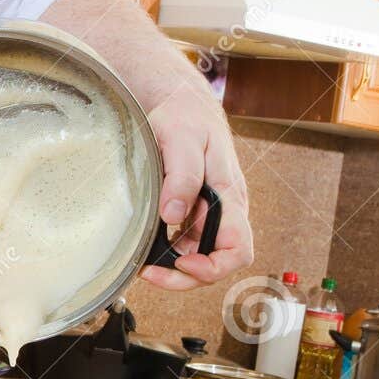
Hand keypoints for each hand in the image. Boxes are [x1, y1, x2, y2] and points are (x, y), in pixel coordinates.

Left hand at [140, 100, 252, 291]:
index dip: (213, 266)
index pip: (237, 249)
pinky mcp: (190, 212)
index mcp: (230, 196)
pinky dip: (164, 251)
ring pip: (197, 256)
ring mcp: (206, 213)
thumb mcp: (182, 139)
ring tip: (141, 262)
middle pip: (215, 261)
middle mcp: (223, 211)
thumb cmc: (185, 116)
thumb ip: (182, 176)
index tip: (182, 263)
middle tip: (149, 273)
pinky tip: (144, 246)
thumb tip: (173, 215)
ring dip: (172, 267)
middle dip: (184, 276)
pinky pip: (183, 242)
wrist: (181, 102)